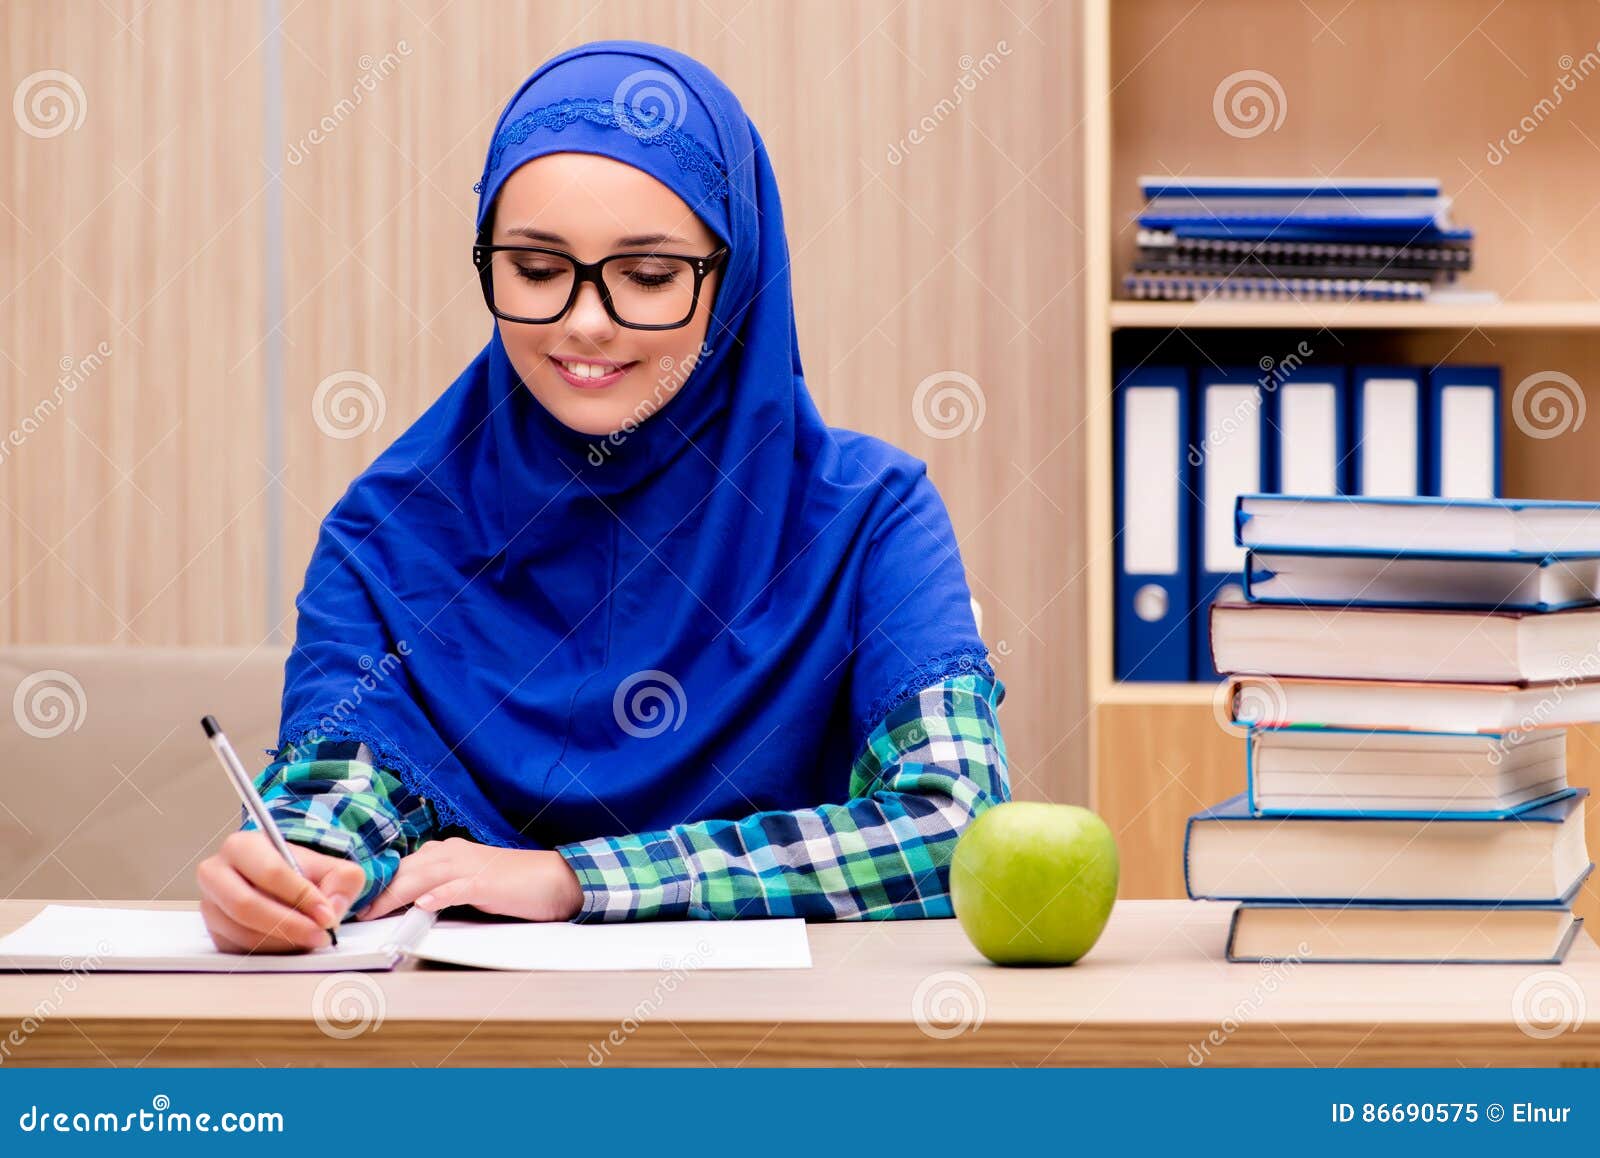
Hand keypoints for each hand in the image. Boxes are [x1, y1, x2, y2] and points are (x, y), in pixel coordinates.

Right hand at [197, 831, 364, 953]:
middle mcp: (217, 873)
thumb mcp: (333, 868)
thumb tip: (330, 910)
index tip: (326, 914)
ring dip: (283, 941)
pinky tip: (292, 942)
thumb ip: (343, 882)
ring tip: (311, 937)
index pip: (270, 872)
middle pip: (246, 905)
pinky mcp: (215, 933)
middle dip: (289, 925)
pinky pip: (241, 949)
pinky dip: (272, 951)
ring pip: (243, 932)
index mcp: (243, 846)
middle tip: (320, 934)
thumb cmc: (304, 873)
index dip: (301, 896)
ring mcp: (212, 906)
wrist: (285, 886)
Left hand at [360, 837, 582, 921]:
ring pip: (424, 875)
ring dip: (396, 894)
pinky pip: (458, 887)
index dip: (378, 883)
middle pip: (406, 870)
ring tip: (373, 910)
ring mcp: (472, 866)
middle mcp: (455, 853)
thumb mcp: (469, 884)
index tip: (355, 901)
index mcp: (448, 852)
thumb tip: (408, 904)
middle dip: (377, 890)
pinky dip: (440, 895)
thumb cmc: (513, 884)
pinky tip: (424, 904)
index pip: (403, 866)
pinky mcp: (488, 882)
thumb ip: (439, 889)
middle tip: (352, 911)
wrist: (556, 880)